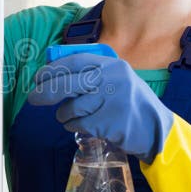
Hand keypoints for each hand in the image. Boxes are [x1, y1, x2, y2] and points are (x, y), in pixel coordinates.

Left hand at [27, 53, 172, 163]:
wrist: (157, 130)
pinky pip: (79, 123)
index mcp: (112, 65)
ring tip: (68, 116)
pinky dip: (73, 125)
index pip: (75, 61)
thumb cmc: (130, 104)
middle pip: (68, 83)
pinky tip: (78, 125)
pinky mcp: (110, 122)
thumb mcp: (117, 80)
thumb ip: (92, 75)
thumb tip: (53, 77)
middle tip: (33, 98)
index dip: (53, 69)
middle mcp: (112, 79)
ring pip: (72, 107)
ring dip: (63, 114)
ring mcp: (112, 101)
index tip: (38, 77)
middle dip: (46, 92)